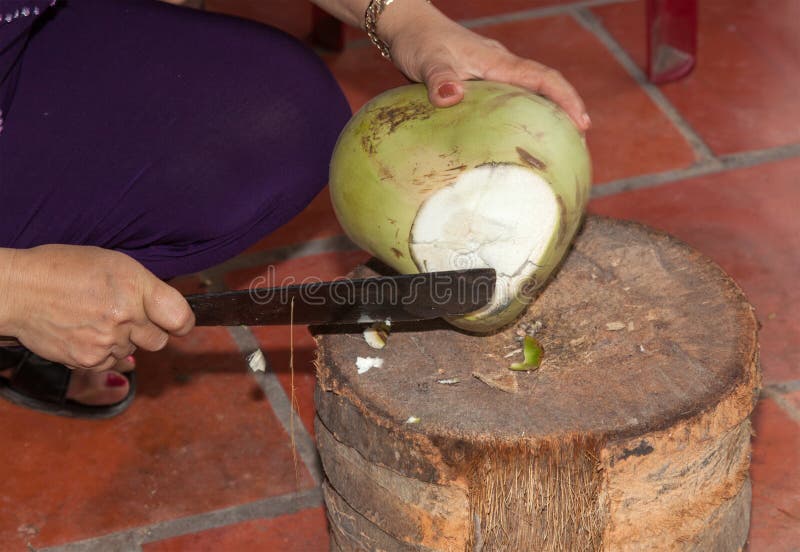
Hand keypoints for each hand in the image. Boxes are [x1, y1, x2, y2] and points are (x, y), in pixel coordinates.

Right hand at [0, 245, 194, 370]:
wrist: (18, 291)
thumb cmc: (65, 269)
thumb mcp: (114, 263)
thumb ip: (146, 288)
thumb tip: (169, 315)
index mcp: (136, 286)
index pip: (181, 317)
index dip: (181, 322)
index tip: (177, 322)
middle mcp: (126, 317)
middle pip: (159, 340)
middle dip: (149, 331)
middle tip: (127, 317)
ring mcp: (107, 342)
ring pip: (133, 352)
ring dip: (123, 341)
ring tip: (96, 319)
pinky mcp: (88, 361)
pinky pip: (110, 363)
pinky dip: (103, 353)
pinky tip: (86, 333)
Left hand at [381, 1, 590, 130]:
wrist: (407, 26)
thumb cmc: (418, 41)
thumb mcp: (426, 60)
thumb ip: (438, 79)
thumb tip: (452, 98)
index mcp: (497, 62)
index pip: (542, 78)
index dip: (565, 99)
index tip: (582, 123)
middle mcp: (501, 66)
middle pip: (545, 88)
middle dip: (566, 113)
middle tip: (579, 144)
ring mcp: (493, 73)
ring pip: (530, 94)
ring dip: (547, 116)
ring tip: (558, 147)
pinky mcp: (482, 81)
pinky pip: (512, 99)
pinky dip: (524, 116)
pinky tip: (519, 137)